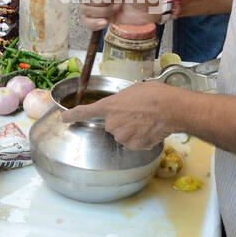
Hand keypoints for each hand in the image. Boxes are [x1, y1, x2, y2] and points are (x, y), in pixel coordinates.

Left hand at [61, 81, 182, 149]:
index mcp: (110, 106)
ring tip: (147, 120)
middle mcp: (112, 123)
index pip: (85, 112)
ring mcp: (122, 136)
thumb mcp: (133, 91)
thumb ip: (122, 101)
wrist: (171, 108)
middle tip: (138, 113)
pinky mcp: (134, 146)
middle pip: (112, 125)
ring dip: (133, 131)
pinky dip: (142, 139)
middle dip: (122, 121)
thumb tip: (125, 106)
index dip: (73, 115)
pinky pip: (135, 144)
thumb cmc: (155, 94)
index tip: (64, 118)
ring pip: (123, 135)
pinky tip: (151, 129)